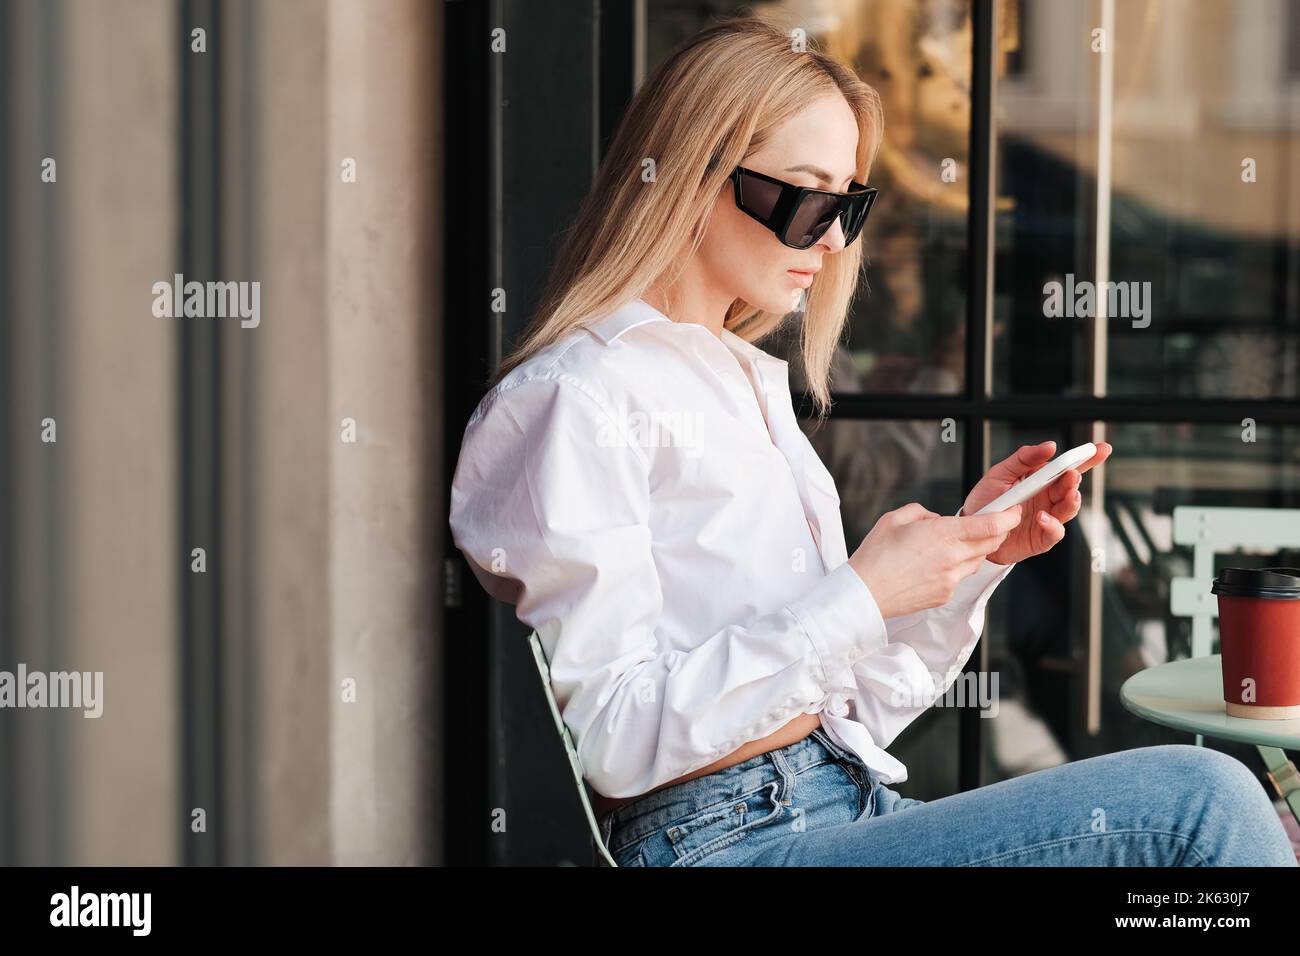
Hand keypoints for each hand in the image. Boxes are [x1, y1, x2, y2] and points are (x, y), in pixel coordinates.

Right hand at [848, 502, 1023, 618]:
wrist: (864, 594)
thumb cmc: (875, 556)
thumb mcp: (894, 518)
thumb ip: (922, 512)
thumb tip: (936, 519)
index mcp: (943, 534)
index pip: (990, 526)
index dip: (1008, 516)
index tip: (1014, 510)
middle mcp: (953, 558)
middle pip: (991, 543)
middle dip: (996, 532)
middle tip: (989, 523)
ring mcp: (951, 579)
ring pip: (977, 561)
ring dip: (974, 550)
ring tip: (951, 545)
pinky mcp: (945, 595)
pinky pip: (960, 577)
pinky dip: (956, 567)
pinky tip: (934, 564)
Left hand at [961, 440, 1112, 564]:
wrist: (973, 531)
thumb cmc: (986, 501)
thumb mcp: (1000, 474)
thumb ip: (1023, 459)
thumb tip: (1049, 446)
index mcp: (1041, 481)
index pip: (1068, 467)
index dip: (1087, 458)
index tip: (1101, 449)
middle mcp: (1048, 499)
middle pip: (1071, 488)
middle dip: (1075, 480)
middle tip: (1072, 475)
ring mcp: (1047, 519)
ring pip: (1069, 509)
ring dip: (1072, 502)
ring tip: (1070, 494)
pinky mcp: (1041, 538)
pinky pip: (1054, 533)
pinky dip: (1052, 525)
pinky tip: (1042, 518)